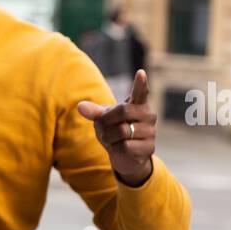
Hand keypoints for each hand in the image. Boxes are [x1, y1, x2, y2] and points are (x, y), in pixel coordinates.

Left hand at [77, 69, 156, 185]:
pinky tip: (118, 148)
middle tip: (101, 127)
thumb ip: (95, 112)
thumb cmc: (115, 131)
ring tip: (110, 139)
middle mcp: (148, 115)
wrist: (127, 156)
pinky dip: (114, 148)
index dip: (140, 83)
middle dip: (106, 120)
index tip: (140, 73)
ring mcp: (150, 131)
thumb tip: (80, 106)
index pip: (141, 92)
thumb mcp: (104, 120)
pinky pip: (124, 146)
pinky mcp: (148, 147)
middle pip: (122, 111)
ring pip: (121, 131)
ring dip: (108, 137)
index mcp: (138, 104)